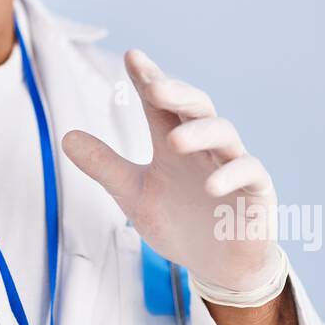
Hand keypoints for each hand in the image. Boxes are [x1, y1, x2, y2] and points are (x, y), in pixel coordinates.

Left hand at [62, 49, 279, 291]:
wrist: (216, 267)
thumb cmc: (178, 222)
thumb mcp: (133, 195)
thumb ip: (105, 166)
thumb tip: (67, 137)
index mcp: (173, 141)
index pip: (161, 103)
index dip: (149, 78)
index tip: (132, 57)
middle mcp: (204, 146)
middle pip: (196, 107)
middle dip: (177, 93)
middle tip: (153, 87)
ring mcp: (232, 164)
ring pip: (224, 133)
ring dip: (200, 133)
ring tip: (173, 141)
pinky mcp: (257, 190)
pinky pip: (250, 172)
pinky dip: (231, 175)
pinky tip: (210, 185)